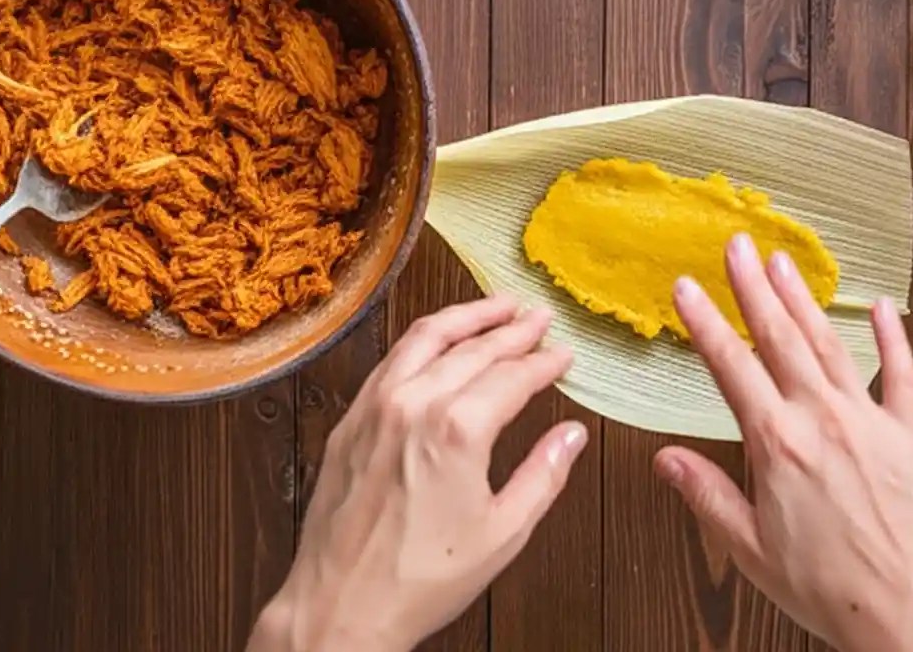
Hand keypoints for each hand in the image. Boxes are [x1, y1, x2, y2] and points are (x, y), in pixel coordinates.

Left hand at [248, 295, 587, 651]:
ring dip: (466, 317)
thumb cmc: (420, 580)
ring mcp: (375, 407)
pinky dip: (422, 340)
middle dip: (513, 328)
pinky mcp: (350, 420)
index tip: (563, 354)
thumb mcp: (503, 533)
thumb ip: (543, 476)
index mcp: (458, 429)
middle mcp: (414, 404)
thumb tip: (571, 436)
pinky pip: (390, 360)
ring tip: (496, 307)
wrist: (340, 605)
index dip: (544, 361)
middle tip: (538, 317)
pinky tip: (438, 341)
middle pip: (474, 347)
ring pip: (425, 338)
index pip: (514, 375)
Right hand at [655, 234, 912, 651]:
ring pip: (829, 346)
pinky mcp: (907, 436)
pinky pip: (900, 376)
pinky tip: (882, 307)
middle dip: (754, 288)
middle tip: (738, 245)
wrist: (904, 612)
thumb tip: (665, 458)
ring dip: (804, 300)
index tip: (685, 287)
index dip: (705, 323)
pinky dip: (892, 338)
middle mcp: (821, 420)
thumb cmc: (825, 587)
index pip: (730, 368)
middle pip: (780, 339)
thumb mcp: (749, 548)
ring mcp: (868, 422)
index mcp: (777, 445)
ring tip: (785, 262)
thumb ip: (706, 495)